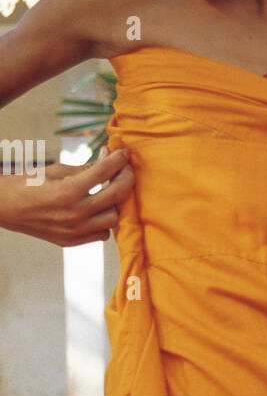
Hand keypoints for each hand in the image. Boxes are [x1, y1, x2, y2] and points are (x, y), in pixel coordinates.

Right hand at [0, 145, 134, 246]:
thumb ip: (85, 167)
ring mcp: (74, 231)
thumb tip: (108, 157)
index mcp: (68, 191)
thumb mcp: (56, 170)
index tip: (124, 153)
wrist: (5, 207)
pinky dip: (104, 221)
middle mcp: (74, 213)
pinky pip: (102, 233)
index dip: (118, 159)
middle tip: (125, 169)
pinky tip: (97, 210)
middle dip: (126, 178)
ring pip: (114, 217)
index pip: (104, 171)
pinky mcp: (72, 241)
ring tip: (109, 191)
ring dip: (115, 203)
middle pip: (117, 195)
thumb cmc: (28, 185)